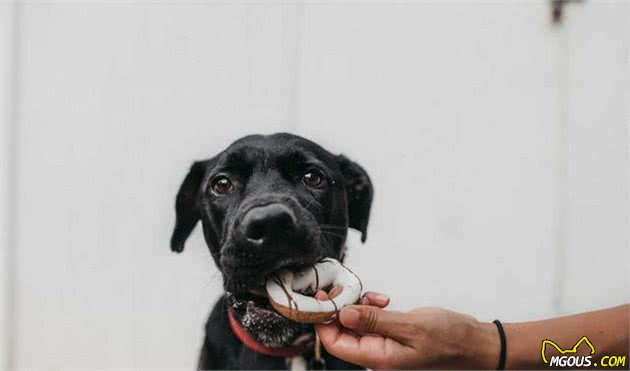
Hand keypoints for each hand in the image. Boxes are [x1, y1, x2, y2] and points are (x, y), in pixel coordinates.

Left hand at [314, 291, 498, 369]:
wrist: (475, 343)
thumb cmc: (450, 339)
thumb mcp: (409, 326)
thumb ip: (373, 321)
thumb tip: (342, 314)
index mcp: (378, 359)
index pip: (335, 342)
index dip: (324, 320)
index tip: (324, 298)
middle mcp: (377, 355)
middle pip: (342, 332)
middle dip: (340, 309)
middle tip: (343, 289)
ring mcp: (384, 345)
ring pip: (356, 324)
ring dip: (358, 306)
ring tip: (372, 296)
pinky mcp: (392, 335)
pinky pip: (371, 322)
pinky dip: (371, 308)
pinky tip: (382, 301)